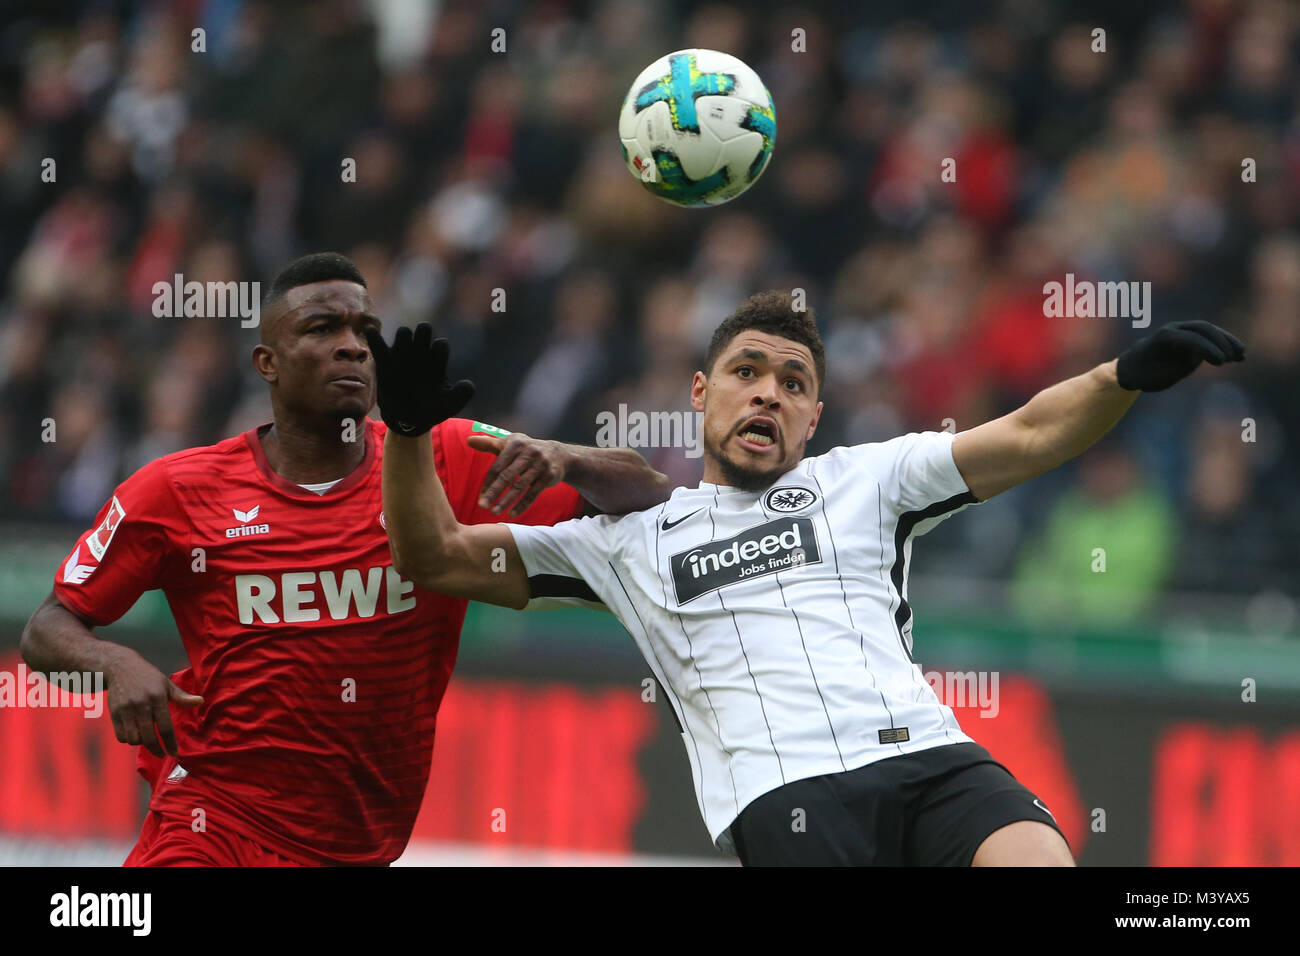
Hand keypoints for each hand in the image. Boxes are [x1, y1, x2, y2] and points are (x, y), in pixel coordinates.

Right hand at [103, 646, 202, 758]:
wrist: (120, 667)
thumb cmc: (148, 677)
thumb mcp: (166, 684)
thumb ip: (182, 696)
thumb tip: (201, 701)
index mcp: (157, 697)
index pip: (165, 726)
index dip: (170, 742)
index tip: (174, 753)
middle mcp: (141, 704)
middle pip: (148, 736)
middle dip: (157, 749)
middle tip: (162, 754)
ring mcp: (125, 710)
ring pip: (134, 738)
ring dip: (142, 744)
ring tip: (149, 743)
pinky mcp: (114, 713)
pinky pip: (121, 736)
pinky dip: (129, 740)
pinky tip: (136, 737)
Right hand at [365, 323, 475, 435]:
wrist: (410, 420)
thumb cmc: (431, 410)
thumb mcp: (450, 406)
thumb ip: (462, 395)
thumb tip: (467, 384)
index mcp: (437, 361)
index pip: (440, 345)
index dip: (439, 350)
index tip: (436, 365)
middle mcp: (421, 354)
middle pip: (423, 330)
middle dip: (422, 334)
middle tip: (419, 350)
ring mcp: (403, 356)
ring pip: (404, 333)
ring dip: (404, 339)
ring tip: (403, 357)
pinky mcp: (386, 362)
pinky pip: (379, 346)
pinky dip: (375, 338)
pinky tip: (372, 332)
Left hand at [468, 432, 569, 515]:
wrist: (557, 454)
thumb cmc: (526, 450)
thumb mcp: (510, 444)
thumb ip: (489, 444)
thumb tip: (469, 440)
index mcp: (516, 444)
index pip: (498, 466)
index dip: (488, 482)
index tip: (480, 496)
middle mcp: (529, 452)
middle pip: (508, 476)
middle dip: (494, 492)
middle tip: (482, 506)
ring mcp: (541, 464)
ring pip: (520, 486)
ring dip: (506, 501)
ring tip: (495, 512)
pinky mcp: (550, 475)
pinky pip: (533, 493)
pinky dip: (522, 504)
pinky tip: (512, 514)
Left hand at [1116, 320, 1244, 391]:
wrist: (1135, 367)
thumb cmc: (1145, 374)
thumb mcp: (1157, 376)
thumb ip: (1175, 366)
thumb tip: (1194, 358)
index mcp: (1163, 337)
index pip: (1190, 338)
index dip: (1207, 348)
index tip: (1221, 362)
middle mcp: (1173, 329)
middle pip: (1202, 328)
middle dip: (1221, 341)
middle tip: (1234, 358)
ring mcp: (1182, 330)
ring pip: (1208, 330)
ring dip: (1227, 341)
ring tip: (1241, 356)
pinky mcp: (1190, 335)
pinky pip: (1209, 336)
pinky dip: (1224, 344)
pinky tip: (1238, 356)